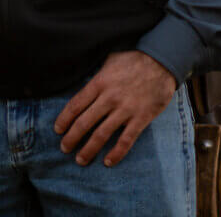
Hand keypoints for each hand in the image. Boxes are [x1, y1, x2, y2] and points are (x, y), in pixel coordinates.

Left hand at [53, 50, 177, 166]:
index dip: (64, 119)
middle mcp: (109, 98)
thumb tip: (81, 80)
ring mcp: (125, 109)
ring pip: (102, 134)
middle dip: (72, 138)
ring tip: (80, 159)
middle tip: (64, 148)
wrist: (162, 61)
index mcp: (99, 83)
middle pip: (85, 122)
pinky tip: (108, 162)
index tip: (58, 130)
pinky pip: (126, 140)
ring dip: (88, 149)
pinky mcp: (141, 118)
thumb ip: (96, 75)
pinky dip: (116, 153)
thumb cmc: (133, 58)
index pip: (76, 105)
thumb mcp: (109, 61)